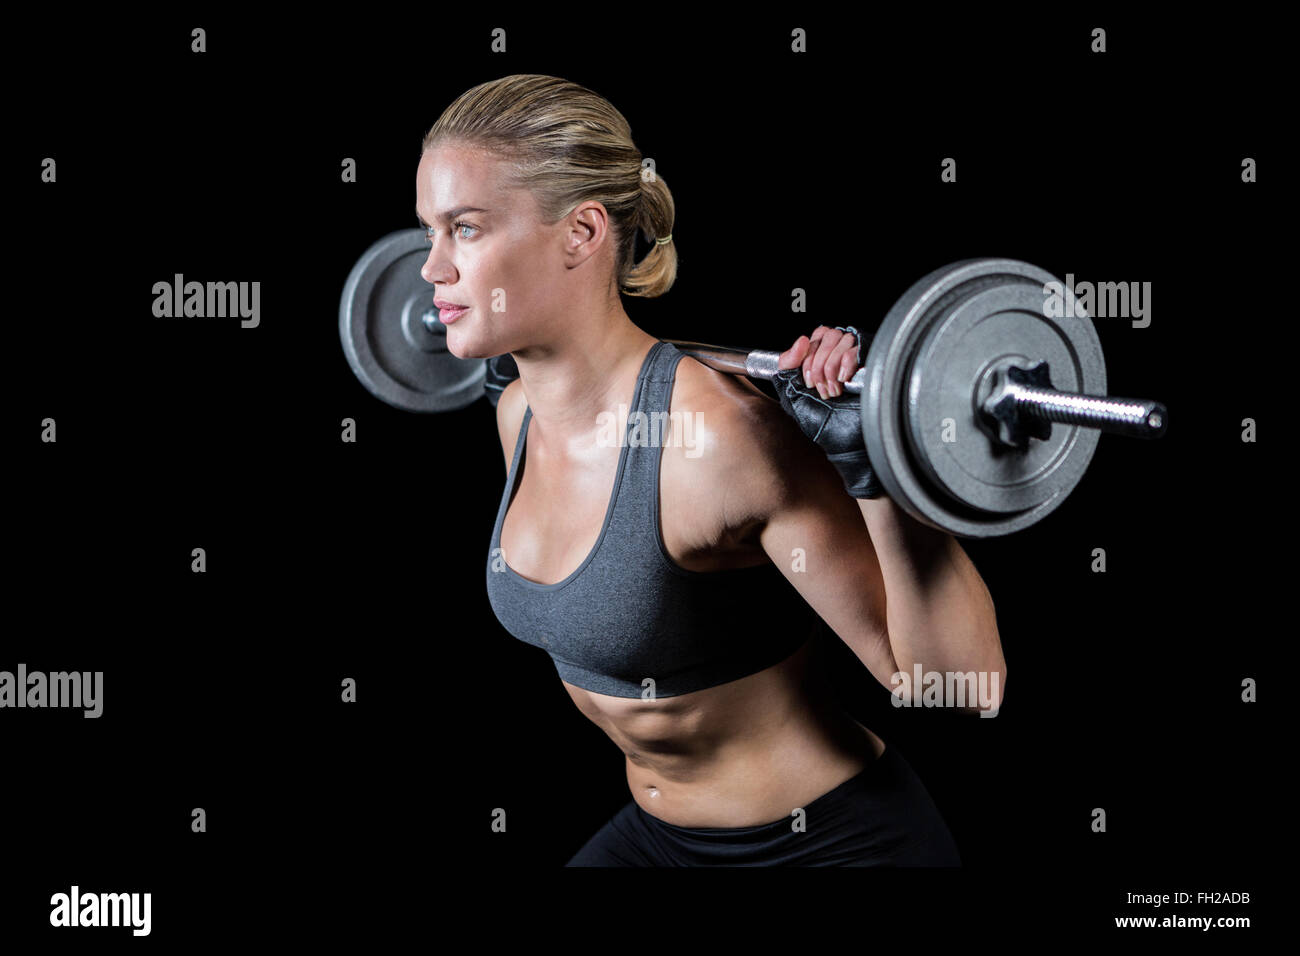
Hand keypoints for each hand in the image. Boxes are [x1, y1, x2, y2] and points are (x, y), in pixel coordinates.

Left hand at [771, 325, 881, 498]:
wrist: (845, 442)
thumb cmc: (823, 424)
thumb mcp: (793, 395)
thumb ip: (786, 367)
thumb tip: (800, 341)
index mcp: (822, 358)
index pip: (816, 336)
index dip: (808, 355)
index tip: (807, 380)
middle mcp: (840, 355)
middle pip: (827, 334)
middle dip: (818, 364)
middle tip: (820, 389)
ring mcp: (858, 358)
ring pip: (841, 339)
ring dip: (831, 367)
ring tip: (834, 391)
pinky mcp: (871, 364)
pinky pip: (855, 349)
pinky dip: (845, 364)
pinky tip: (844, 382)